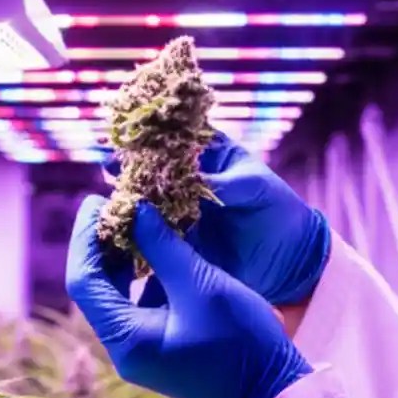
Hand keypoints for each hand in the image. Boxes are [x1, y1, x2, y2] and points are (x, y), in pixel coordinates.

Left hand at [66, 196, 311, 397]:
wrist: (274, 390)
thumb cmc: (240, 339)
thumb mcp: (201, 285)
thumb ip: (163, 246)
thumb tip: (136, 211)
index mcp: (127, 339)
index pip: (83, 281)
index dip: (85, 237)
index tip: (96, 201)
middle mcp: (125, 349)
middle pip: (96, 288)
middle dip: (102, 244)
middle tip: (116, 205)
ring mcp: (142, 350)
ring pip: (117, 294)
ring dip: (124, 257)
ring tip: (137, 219)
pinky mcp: (161, 347)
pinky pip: (139, 304)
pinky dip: (144, 275)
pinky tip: (159, 246)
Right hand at [99, 131, 331, 305]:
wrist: (288, 260)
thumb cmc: (277, 212)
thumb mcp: (256, 189)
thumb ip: (226, 183)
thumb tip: (195, 179)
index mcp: (206, 154)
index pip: (172, 138)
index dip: (148, 137)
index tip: (126, 140)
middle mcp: (186, 180)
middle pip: (149, 170)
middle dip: (128, 170)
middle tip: (109, 171)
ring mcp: (178, 211)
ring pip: (144, 204)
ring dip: (126, 204)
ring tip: (108, 205)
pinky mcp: (176, 243)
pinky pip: (150, 237)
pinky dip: (134, 237)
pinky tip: (118, 238)